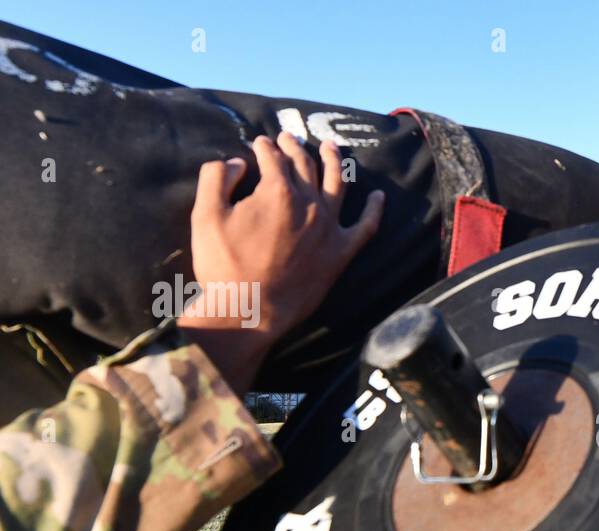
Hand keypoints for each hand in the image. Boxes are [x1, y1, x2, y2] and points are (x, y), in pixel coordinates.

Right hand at [180, 132, 384, 393]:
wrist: (249, 310)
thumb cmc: (224, 264)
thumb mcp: (205, 215)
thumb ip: (216, 177)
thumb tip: (235, 161)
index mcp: (277, 190)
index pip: (273, 158)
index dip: (264, 147)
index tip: (259, 143)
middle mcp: (309, 204)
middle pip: (305, 165)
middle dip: (295, 148)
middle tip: (289, 138)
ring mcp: (329, 228)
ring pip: (338, 184)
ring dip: (334, 161)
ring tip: (331, 147)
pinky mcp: (341, 252)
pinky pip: (366, 227)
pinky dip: (375, 210)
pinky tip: (380, 197)